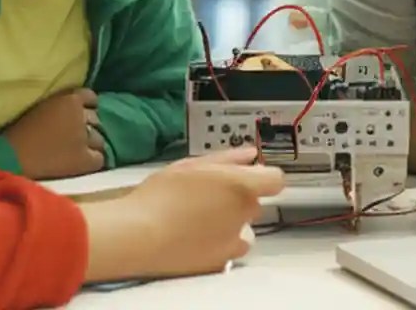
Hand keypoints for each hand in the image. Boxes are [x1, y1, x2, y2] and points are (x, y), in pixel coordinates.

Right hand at [4, 88, 103, 179]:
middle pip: (96, 119)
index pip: (90, 97)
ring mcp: (85, 138)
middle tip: (72, 136)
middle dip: (87, 126)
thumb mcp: (41, 106)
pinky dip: (91, 161)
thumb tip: (70, 109)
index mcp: (70, 99)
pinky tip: (78, 163)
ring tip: (74, 151)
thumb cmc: (18, 131)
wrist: (10, 156)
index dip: (85, 107)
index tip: (77, 115)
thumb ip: (58, 105)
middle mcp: (82, 116)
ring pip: (100, 139)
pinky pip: (99, 159)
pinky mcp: (85, 160)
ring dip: (90, 144)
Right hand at [78, 147, 285, 282]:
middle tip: (206, 195)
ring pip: (243, 226)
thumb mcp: (190, 165)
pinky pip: (231, 249)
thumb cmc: (159, 197)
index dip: (263, 176)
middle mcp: (244, 212)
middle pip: (254, 202)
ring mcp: (235, 238)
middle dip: (237, 197)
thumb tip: (249, 154)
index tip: (249, 176)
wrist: (140, 235)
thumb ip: (227, 158)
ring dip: (229, 221)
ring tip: (197, 218)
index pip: (275, 179)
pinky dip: (220, 243)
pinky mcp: (223, 260)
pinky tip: (196, 237)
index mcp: (241, 185)